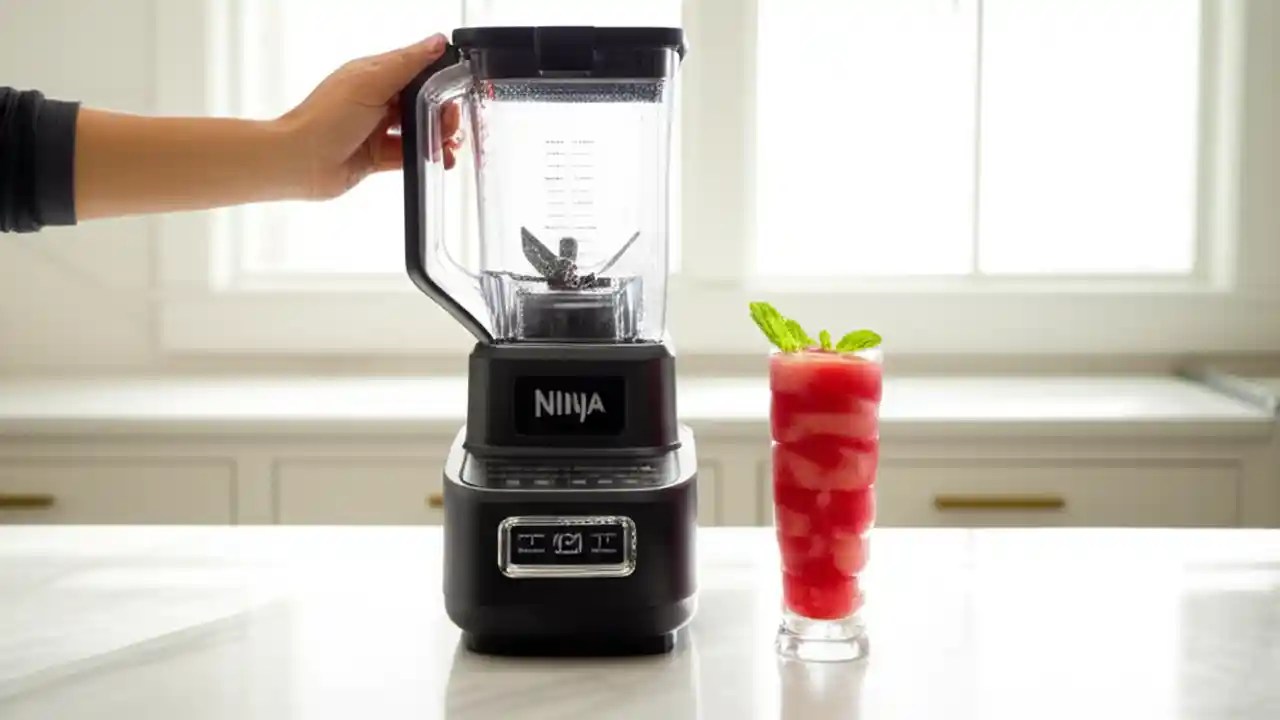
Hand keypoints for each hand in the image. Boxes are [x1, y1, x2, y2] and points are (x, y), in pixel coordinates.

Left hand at [278, 33, 462, 200]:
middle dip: (444, 111)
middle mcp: (377, 100)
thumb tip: (437, 41)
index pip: (417, 70)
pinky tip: (441, 158)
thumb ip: (407, 63)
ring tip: (450, 144)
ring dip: (439, 135)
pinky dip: (429, 156)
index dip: (441, 78)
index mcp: (374, 75)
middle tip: (451, 122)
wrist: (300, 161)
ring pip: (420, 129)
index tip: (459, 89)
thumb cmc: (325, 118)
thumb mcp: (371, 82)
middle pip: (423, 102)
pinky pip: (411, 154)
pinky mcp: (378, 156)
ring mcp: (378, 129)